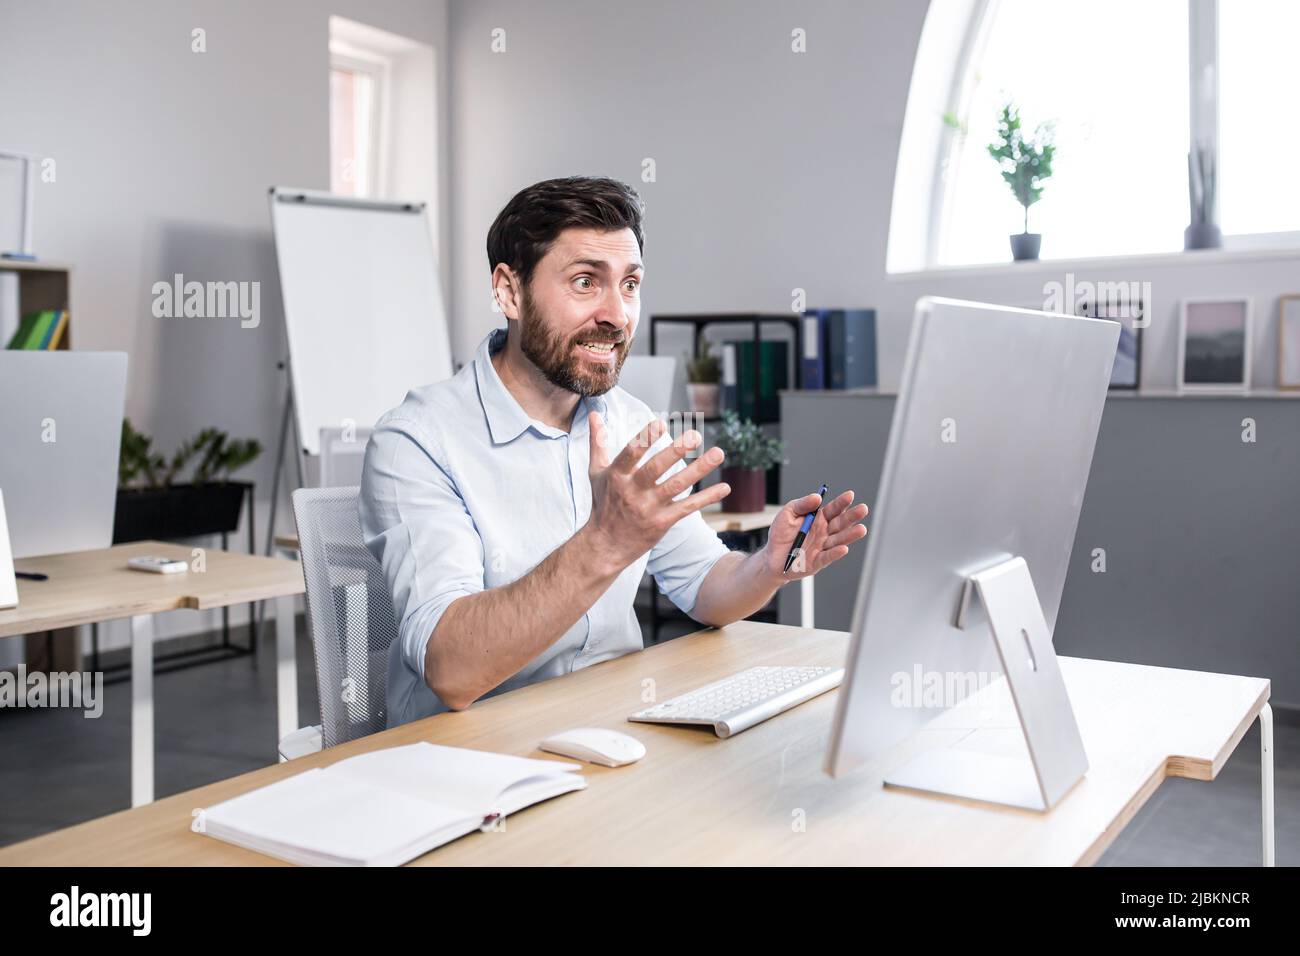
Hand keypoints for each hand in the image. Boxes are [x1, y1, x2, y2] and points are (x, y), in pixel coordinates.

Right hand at [584, 413, 730, 571]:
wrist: (605, 545)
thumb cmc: (603, 503)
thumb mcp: (596, 472)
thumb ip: (598, 442)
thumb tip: (593, 414)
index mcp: (617, 476)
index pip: (631, 453)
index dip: (645, 438)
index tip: (661, 423)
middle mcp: (633, 491)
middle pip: (655, 469)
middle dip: (675, 451)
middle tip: (695, 435)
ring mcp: (648, 508)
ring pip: (676, 486)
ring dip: (699, 470)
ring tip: (718, 453)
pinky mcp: (662, 522)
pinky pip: (687, 507)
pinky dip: (706, 498)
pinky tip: (725, 488)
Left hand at [761, 490, 867, 580]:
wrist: (771, 556)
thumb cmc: (781, 533)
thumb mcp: (788, 513)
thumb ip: (802, 504)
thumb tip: (817, 497)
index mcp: (819, 519)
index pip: (834, 509)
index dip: (842, 502)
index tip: (850, 495)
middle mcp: (824, 532)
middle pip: (840, 524)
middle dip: (852, 517)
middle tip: (863, 509)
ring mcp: (822, 547)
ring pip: (838, 540)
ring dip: (850, 535)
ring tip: (861, 529)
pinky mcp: (817, 562)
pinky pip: (827, 557)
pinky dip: (835, 553)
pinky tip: (844, 548)